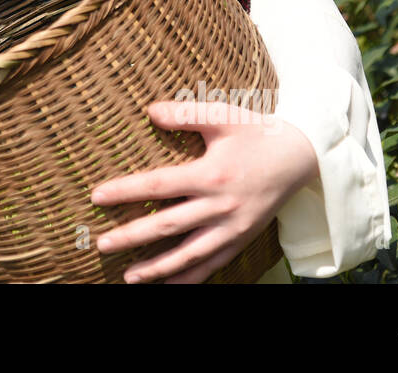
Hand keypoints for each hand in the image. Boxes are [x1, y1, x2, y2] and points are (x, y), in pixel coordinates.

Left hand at [90, 99, 317, 283]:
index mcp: (212, 175)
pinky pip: (213, 264)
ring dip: (157, 268)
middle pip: (167, 226)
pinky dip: (190, 278)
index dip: (125, 192)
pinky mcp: (241, 240)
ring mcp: (232, 228)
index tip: (97, 197)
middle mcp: (221, 207)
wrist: (301, 158)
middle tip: (101, 244)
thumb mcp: (223, 115)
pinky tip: (169, 285)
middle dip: (132, 237)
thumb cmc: (257, 133)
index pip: (158, 186)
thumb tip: (149, 111)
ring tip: (129, 277)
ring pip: (189, 254)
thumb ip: (186, 114)